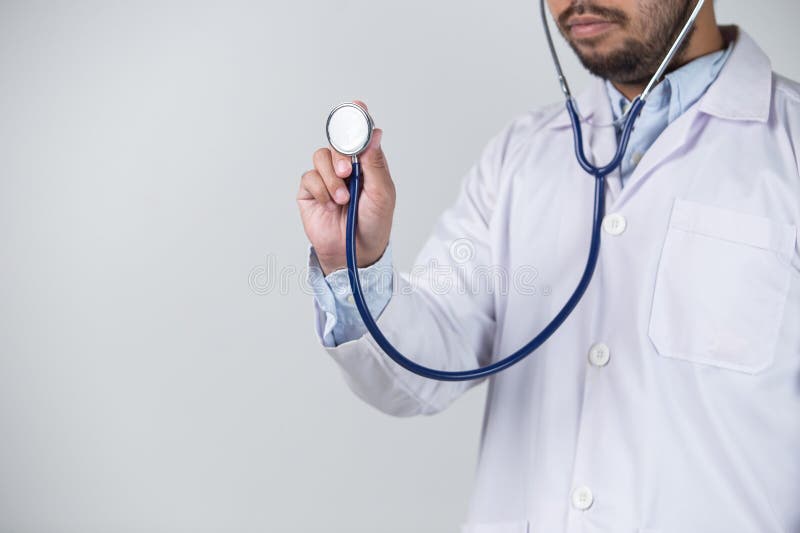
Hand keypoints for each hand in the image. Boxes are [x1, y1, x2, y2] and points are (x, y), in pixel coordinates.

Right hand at [297, 101, 395, 275]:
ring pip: (320, 157)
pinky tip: (330, 205)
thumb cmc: (373, 226)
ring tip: (342, 198)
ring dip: (331, 178)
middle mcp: (345, 168)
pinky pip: (308, 177)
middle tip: (347, 171)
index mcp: (366, 165)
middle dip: (340, 155)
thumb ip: (376, 164)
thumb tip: (374, 133)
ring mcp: (326, 179)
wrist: (355, 254)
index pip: (359, 137)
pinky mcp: (310, 192)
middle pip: (336, 142)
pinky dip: (320, 190)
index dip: (356, 120)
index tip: (357, 106)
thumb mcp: (382, 194)